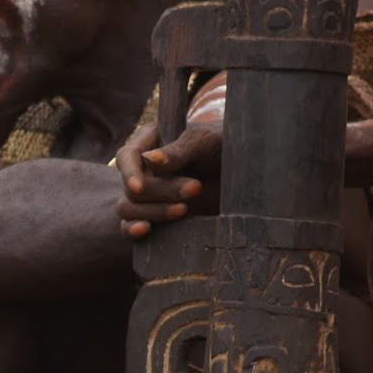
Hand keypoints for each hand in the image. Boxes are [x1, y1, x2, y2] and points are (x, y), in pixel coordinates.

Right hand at [114, 122, 221, 239]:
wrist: (246, 174)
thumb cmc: (224, 146)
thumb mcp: (204, 143)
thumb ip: (178, 151)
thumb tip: (149, 160)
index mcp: (150, 142)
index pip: (127, 156)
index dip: (129, 173)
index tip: (140, 188)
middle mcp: (144, 168)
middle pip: (132, 187)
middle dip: (160, 192)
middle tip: (196, 187)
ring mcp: (148, 195)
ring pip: (128, 208)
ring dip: (153, 212)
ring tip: (185, 210)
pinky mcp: (155, 216)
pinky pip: (131, 226)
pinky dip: (133, 230)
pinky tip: (144, 231)